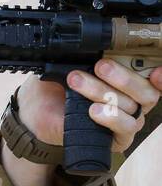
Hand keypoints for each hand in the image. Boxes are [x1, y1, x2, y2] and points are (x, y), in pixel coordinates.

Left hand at [16, 60, 161, 155]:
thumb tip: (88, 46)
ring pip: (130, 106)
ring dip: (103, 92)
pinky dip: (111, 117)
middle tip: (101, 66)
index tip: (155, 70)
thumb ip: (86, 57)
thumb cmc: (59, 87)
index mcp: (129, 82)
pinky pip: (125, 128)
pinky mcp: (117, 138)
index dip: (160, 76)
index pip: (154, 79)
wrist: (37, 112)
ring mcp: (128, 120)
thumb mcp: (71, 66)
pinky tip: (93, 110)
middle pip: (146, 91)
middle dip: (123, 77)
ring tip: (78, 82)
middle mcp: (135, 102)